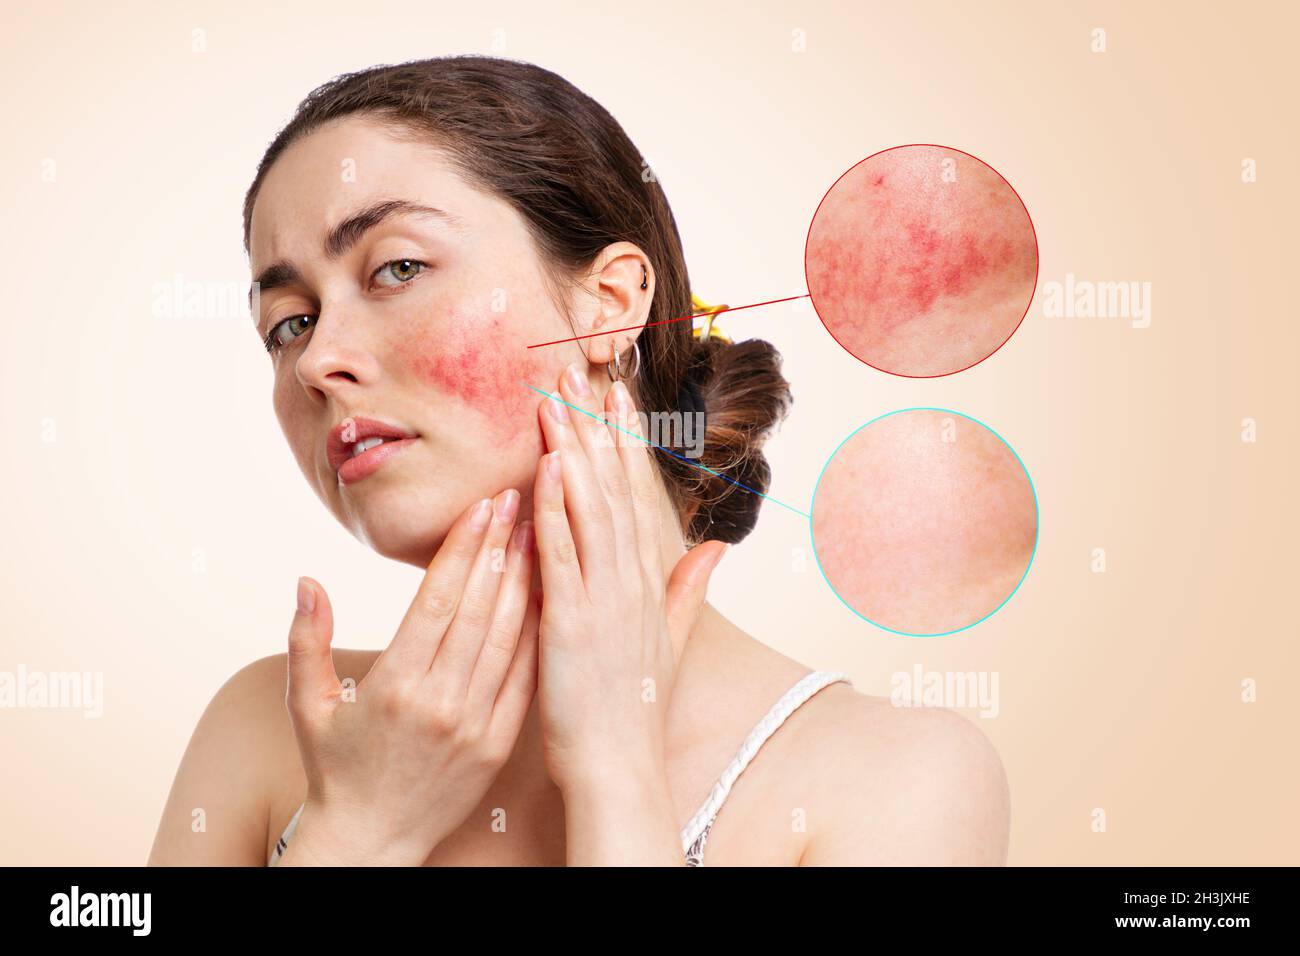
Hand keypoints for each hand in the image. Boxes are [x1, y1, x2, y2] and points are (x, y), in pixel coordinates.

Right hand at [278, 490, 538, 865]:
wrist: (371, 842)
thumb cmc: (334, 767)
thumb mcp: (304, 705)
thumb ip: (305, 640)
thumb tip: (307, 579)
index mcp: (393, 685)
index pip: (438, 599)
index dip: (463, 547)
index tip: (482, 504)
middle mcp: (440, 702)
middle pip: (480, 609)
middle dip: (501, 547)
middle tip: (518, 498)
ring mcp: (475, 724)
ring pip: (509, 638)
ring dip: (525, 581)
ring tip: (539, 533)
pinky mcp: (499, 743)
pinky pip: (525, 678)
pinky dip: (538, 634)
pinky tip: (547, 596)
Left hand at [531, 361, 727, 794]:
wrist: (620, 763)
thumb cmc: (636, 705)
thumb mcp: (672, 638)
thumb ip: (690, 587)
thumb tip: (717, 547)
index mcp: (647, 579)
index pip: (634, 493)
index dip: (623, 438)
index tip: (615, 391)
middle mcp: (630, 578)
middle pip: (612, 486)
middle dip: (596, 425)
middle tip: (580, 369)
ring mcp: (604, 596)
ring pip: (589, 507)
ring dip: (573, 448)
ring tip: (558, 397)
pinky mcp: (573, 620)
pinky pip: (564, 552)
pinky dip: (556, 506)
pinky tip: (548, 465)